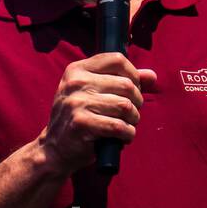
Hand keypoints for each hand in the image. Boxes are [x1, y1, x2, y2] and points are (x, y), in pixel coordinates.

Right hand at [37, 53, 156, 175]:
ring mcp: (77, 103)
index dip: (133, 74)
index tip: (132, 89)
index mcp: (77, 70)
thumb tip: (152, 76)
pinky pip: (119, 126)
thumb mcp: (93, 93)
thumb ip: (121, 81)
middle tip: (130, 114)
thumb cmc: (79, 118)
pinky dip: (128, 134)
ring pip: (126, 106)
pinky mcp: (82, 124)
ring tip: (126, 125)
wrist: (54, 148)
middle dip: (137, 102)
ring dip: (133, 120)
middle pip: (127, 85)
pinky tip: (122, 137)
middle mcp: (75, 82)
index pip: (117, 59)